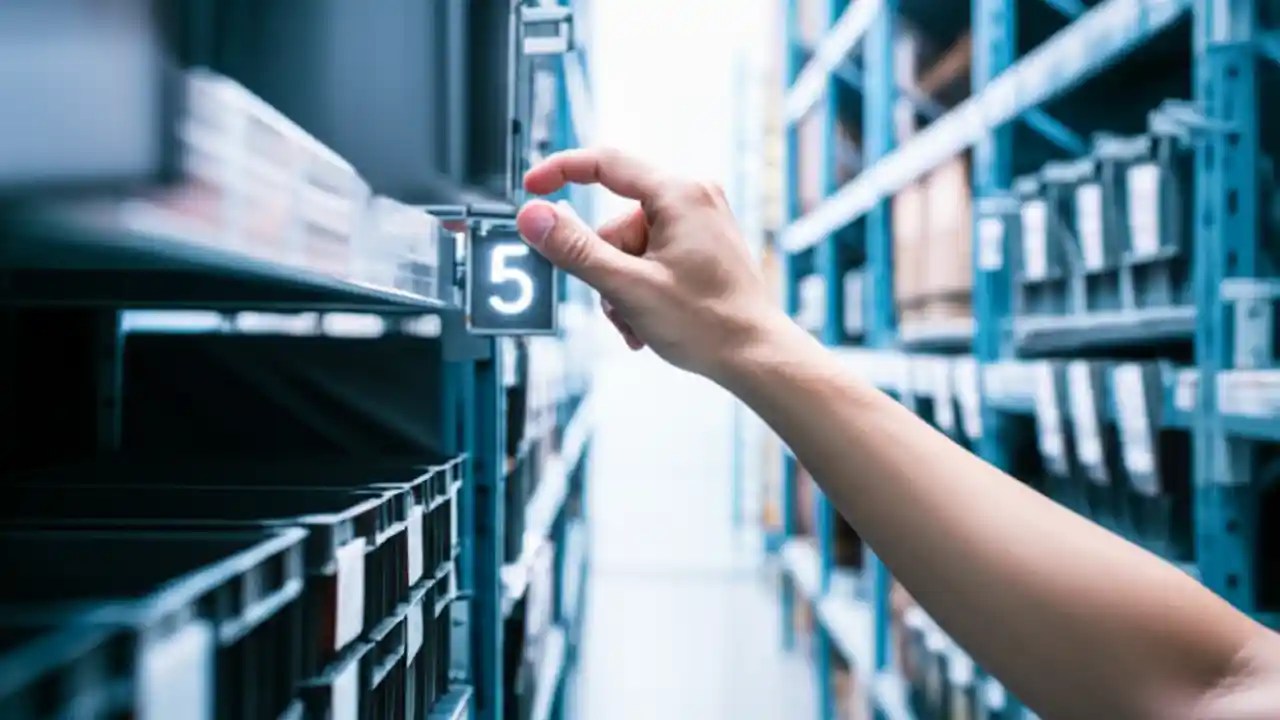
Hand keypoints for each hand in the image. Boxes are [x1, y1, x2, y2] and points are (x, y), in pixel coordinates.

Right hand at [516, 147, 793, 380]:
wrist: (757, 357)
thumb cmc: (708, 324)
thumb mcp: (627, 287)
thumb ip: (575, 249)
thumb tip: (533, 216)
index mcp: (679, 194)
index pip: (605, 164)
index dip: (560, 172)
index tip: (531, 190)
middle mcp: (693, 199)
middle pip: (615, 224)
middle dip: (606, 270)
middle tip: (622, 305)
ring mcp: (700, 223)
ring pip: (629, 249)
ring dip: (622, 289)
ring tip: (642, 322)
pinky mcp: (702, 246)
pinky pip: (651, 259)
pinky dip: (641, 289)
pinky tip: (652, 320)